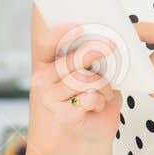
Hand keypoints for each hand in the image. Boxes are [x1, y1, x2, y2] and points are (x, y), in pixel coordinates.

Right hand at [29, 16, 122, 137]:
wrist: (97, 127)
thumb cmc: (95, 95)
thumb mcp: (96, 69)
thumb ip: (92, 54)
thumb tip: (103, 38)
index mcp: (48, 64)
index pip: (46, 45)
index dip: (61, 34)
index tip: (81, 27)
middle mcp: (43, 80)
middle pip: (72, 61)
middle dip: (95, 53)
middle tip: (110, 46)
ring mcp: (50, 98)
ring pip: (84, 80)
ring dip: (103, 85)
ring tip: (104, 92)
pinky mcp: (61, 115)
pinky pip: (88, 98)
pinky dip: (100, 100)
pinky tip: (97, 105)